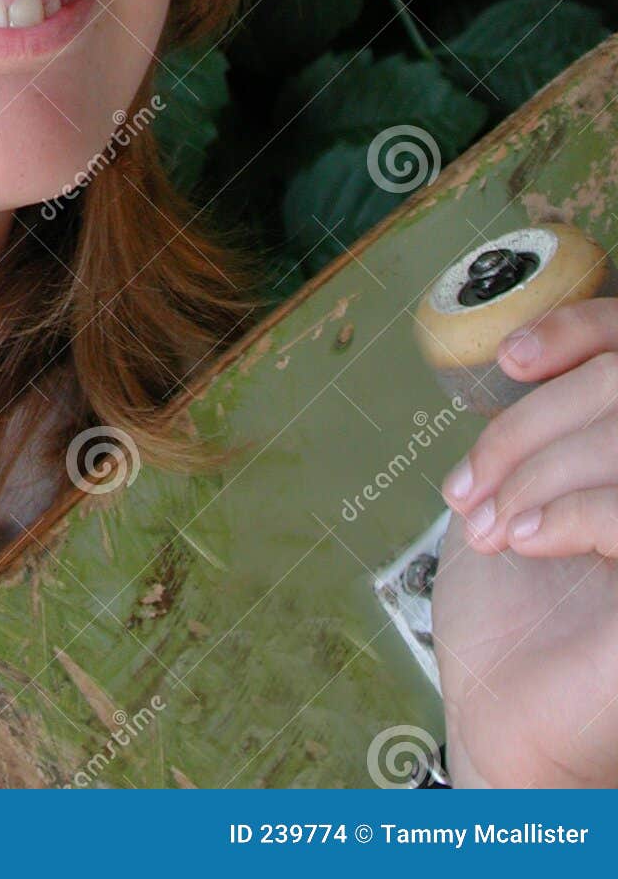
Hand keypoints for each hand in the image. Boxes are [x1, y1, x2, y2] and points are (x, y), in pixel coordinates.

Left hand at [430, 298, 617, 787]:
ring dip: (535, 472)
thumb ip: (548, 416)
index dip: (579, 330)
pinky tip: (523, 541)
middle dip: (527, 427)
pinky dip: (566, 512)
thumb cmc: (516, 603)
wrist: (507, 717)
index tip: (510, 360)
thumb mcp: (522, 483)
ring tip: (488, 525)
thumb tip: (525, 341)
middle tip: (469, 487)